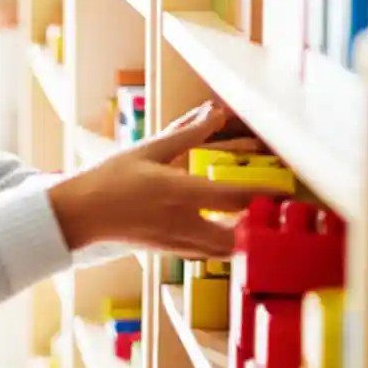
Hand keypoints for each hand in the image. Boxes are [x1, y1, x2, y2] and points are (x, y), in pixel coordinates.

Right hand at [48, 102, 281, 257]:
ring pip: (226, 250)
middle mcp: (184, 223)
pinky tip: (229, 234)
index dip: (266, 196)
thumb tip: (215, 113)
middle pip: (239, 236)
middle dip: (261, 227)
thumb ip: (187, 132)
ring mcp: (178, 242)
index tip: (287, 191)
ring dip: (245, 239)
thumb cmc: (109, 179)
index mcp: (180, 193)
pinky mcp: (171, 251)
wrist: (79, 215)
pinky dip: (224, 247)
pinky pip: (208, 255)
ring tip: (259, 223)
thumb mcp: (149, 150)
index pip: (236, 198)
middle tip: (277, 213)